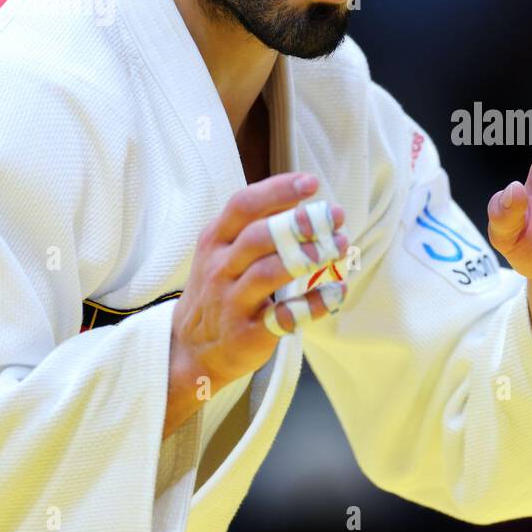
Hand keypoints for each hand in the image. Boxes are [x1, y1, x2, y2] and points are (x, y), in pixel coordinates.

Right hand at [165, 172, 348, 436]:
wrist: (191, 348)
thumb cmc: (219, 287)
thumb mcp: (222, 251)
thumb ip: (256, 225)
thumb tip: (304, 199)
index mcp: (215, 240)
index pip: (243, 206)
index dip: (278, 191)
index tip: (312, 183)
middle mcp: (220, 268)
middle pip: (258, 237)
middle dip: (299, 224)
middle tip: (335, 216)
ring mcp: (232, 301)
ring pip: (268, 274)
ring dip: (308, 258)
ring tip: (340, 246)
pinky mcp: (249, 333)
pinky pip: (284, 316)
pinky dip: (314, 304)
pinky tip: (338, 291)